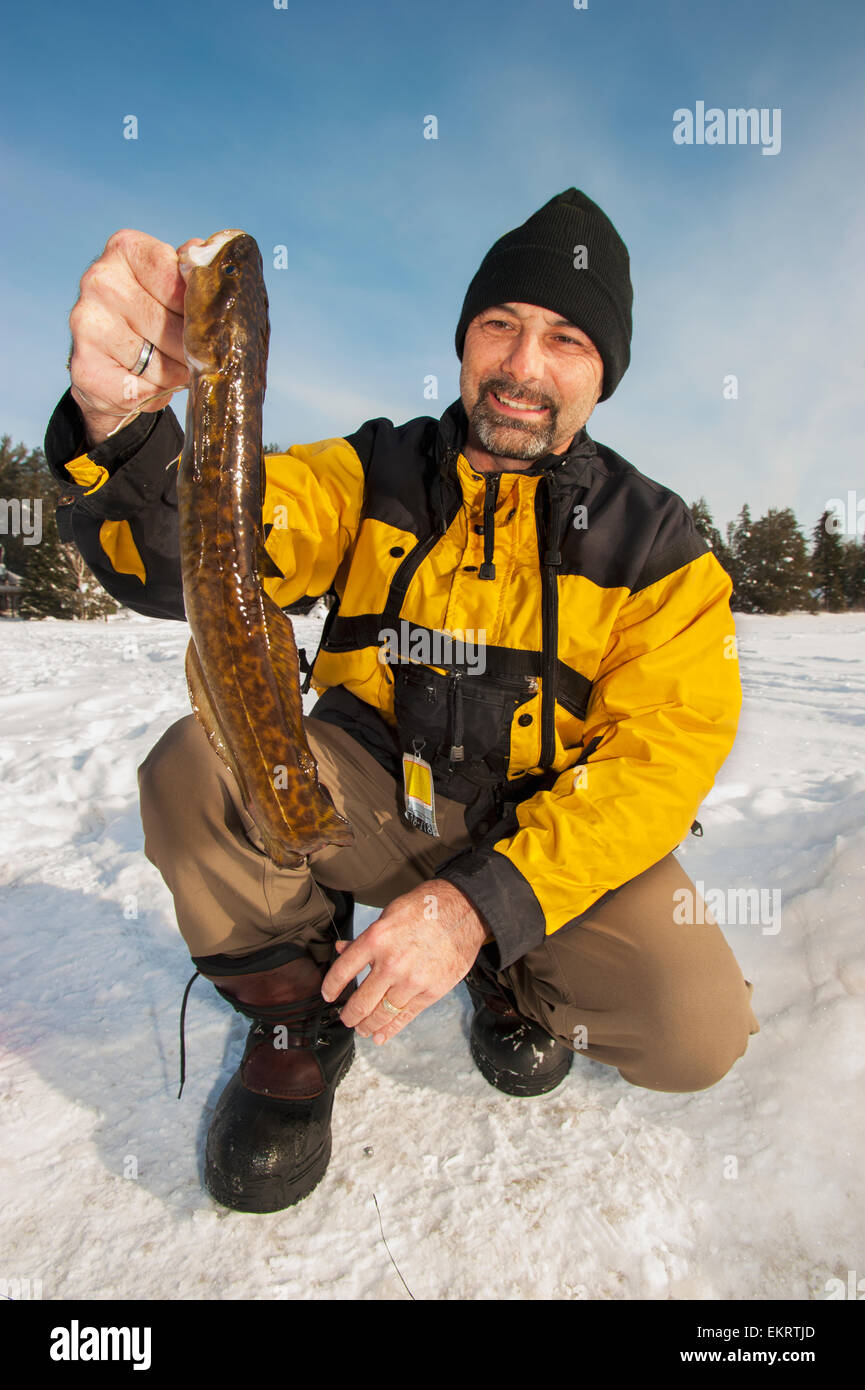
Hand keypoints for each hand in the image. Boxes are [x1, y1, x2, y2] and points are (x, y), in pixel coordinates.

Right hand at [67, 229, 205, 445]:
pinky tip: (148, 383)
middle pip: (171, 326)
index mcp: (125, 250)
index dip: (199, 309)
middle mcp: (99, 281)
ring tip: (170, 368)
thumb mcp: (170, 284)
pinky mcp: (85, 368)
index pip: (177, 279)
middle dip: (191, 349)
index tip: (208, 323)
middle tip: (196, 355)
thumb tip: (206, 259)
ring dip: (175, 374)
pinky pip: (142, 390)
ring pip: (160, 363)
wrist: (108, 366)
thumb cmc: (150, 318)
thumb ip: (191, 271)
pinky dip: (154, 393)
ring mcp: (87, 324)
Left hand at [321, 879, 488, 1044]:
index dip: (331, 988)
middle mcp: (391, 963)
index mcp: (375, 939)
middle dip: (349, 1014)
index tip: (328, 996)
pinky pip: (405, 1016)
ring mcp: (412, 980)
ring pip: (382, 1013)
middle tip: (346, 1018)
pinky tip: (380, 1036)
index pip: (342, 972)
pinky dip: (390, 1029)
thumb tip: (341, 950)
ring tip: (362, 1028)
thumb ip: (365, 939)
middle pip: (360, 1001)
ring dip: (367, 1025)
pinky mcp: (431, 991)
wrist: (463, 910)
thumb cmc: (423, 909)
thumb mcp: (388, 916)